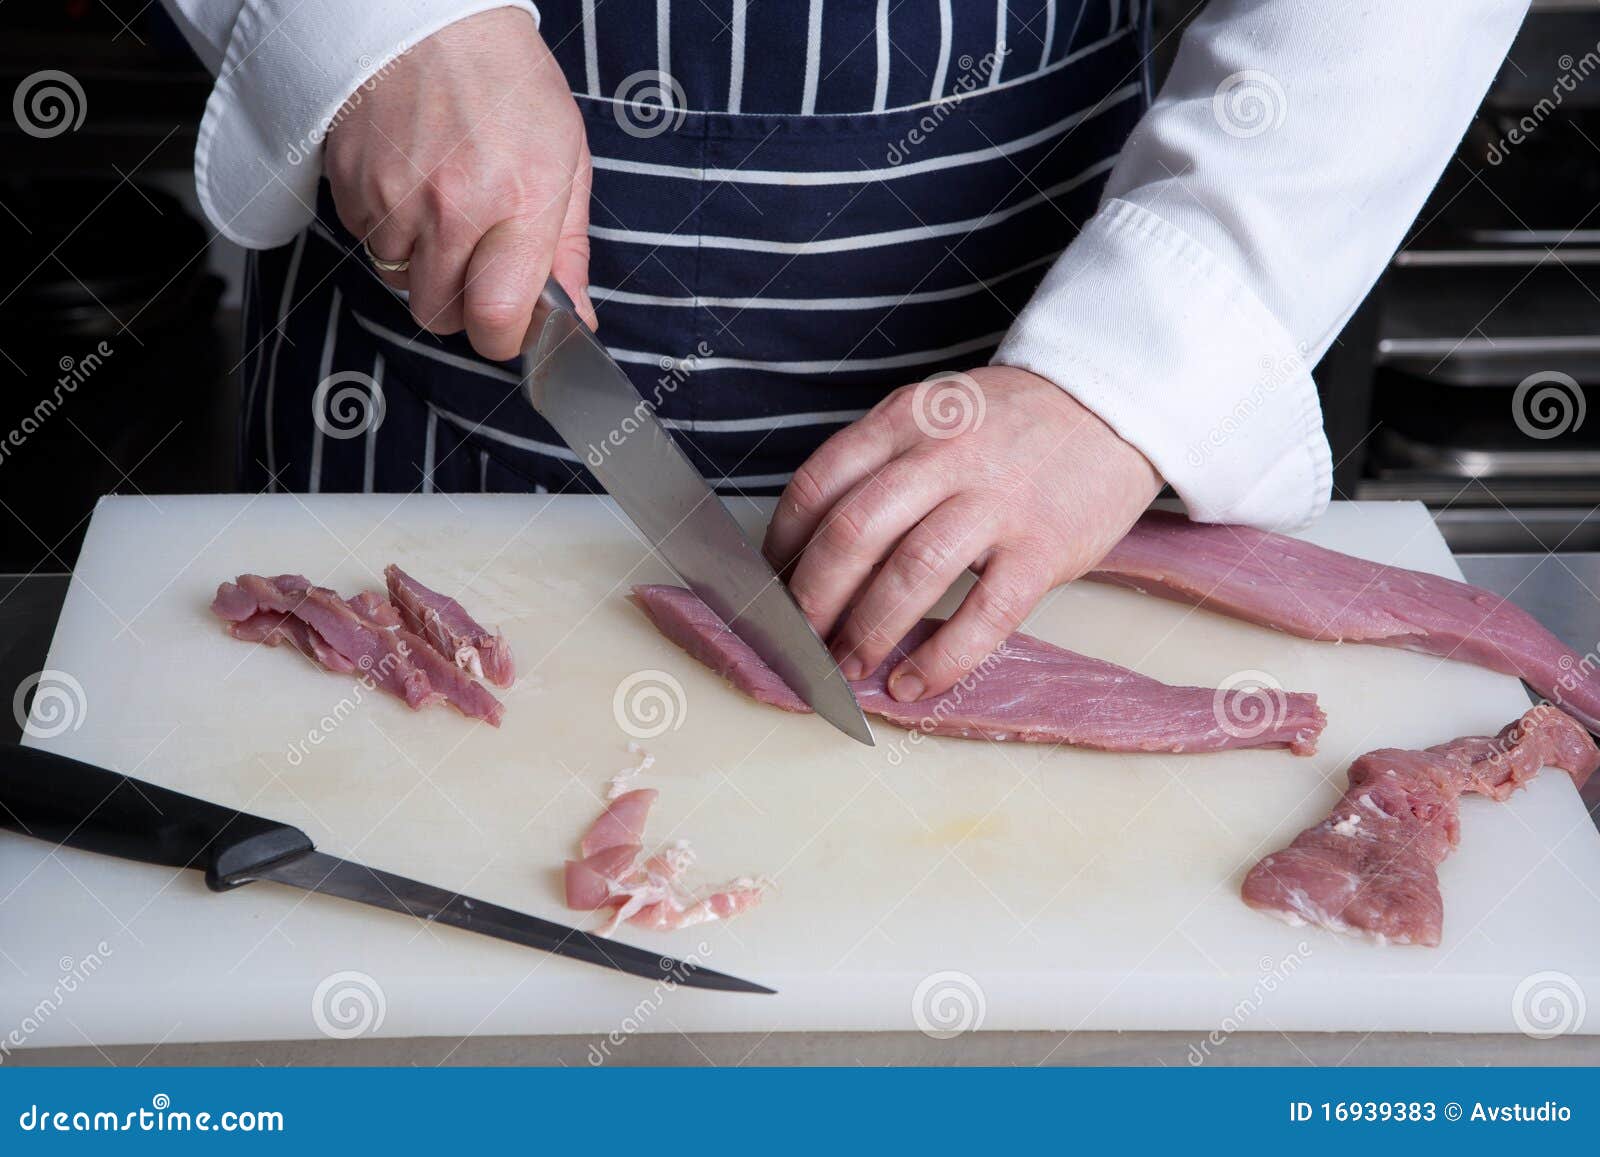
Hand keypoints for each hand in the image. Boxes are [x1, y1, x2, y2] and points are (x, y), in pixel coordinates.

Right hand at [324, 9, 594, 359]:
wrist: (425, 16)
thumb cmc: (508, 83)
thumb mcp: (566, 159)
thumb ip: (568, 249)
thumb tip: (575, 321)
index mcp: (519, 200)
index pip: (497, 318)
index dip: (503, 338)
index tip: (510, 326)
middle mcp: (452, 205)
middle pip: (441, 315)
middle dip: (461, 306)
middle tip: (478, 267)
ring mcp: (394, 196)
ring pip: (400, 283)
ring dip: (423, 266)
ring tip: (443, 209)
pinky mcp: (350, 183)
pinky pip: (368, 242)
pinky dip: (389, 230)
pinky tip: (410, 185)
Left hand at [763, 366, 1161, 702]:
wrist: (1112, 403)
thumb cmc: (1010, 423)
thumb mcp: (933, 414)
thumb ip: (879, 465)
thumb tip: (811, 548)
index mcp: (904, 419)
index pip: (818, 485)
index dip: (782, 547)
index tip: (770, 587)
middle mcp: (943, 456)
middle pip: (853, 534)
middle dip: (813, 600)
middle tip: (799, 640)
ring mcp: (996, 502)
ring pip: (910, 574)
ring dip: (867, 632)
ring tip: (847, 666)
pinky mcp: (1044, 547)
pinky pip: (983, 615)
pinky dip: (941, 658)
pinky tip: (914, 683)